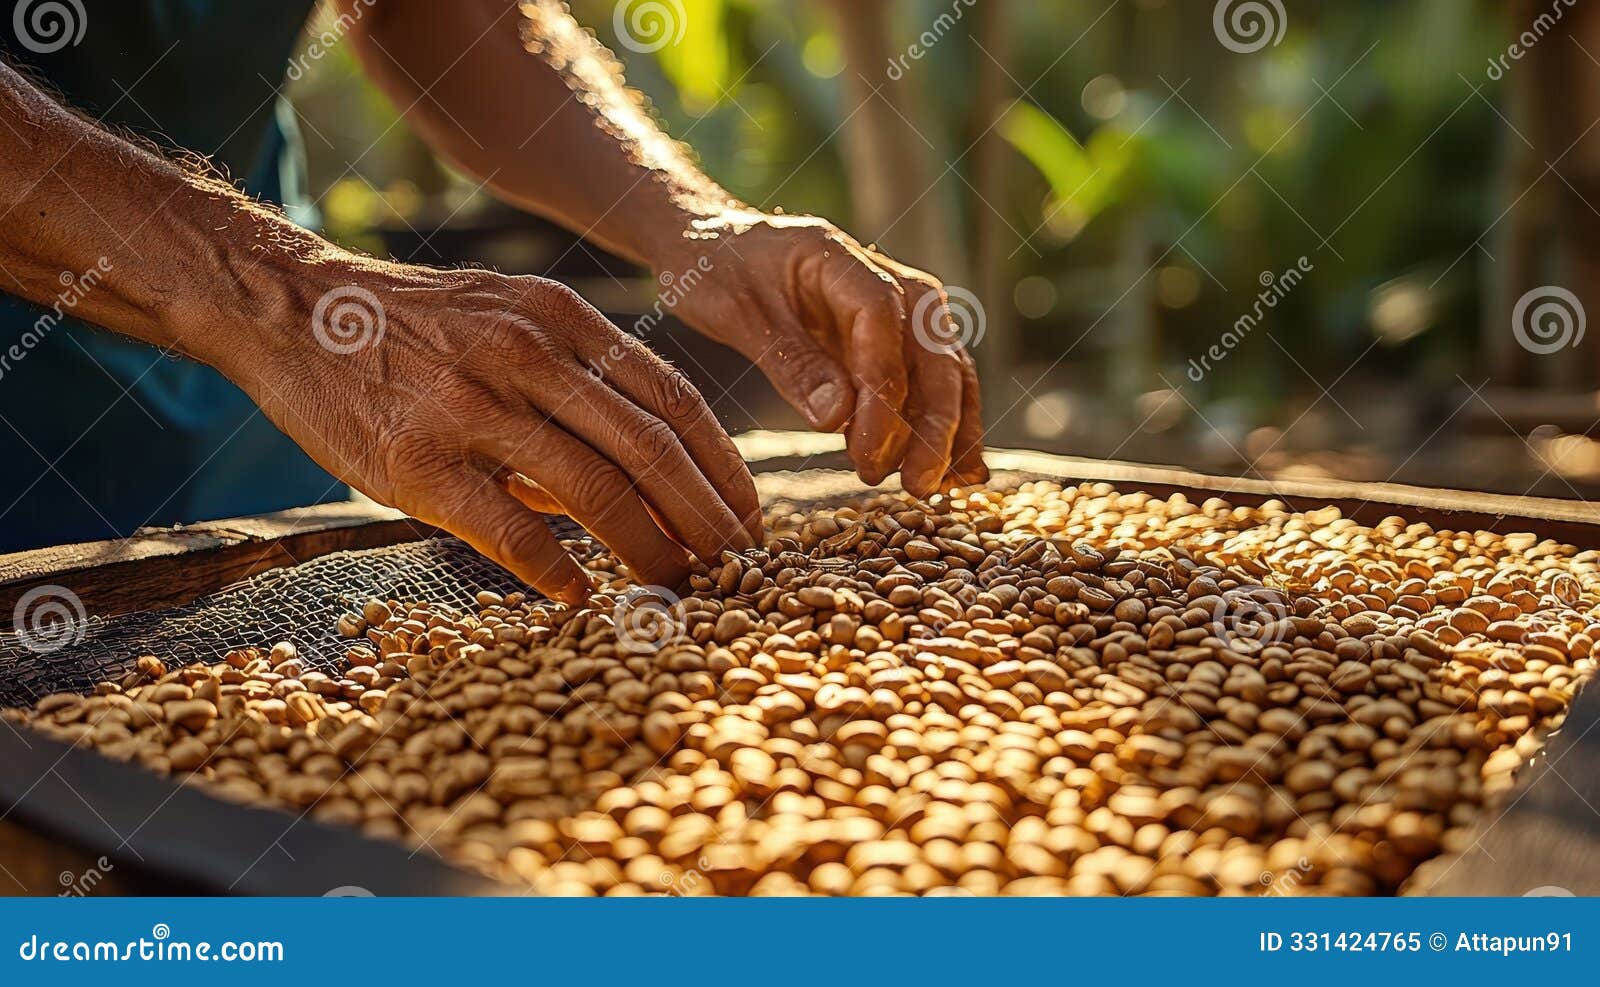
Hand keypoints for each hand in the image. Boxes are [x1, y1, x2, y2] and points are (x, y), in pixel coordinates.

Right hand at [228, 261, 760, 603]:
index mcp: (561, 320)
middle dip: (705, 517)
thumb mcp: (508, 321)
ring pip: (592, 490)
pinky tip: (579, 597)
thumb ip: (576, 387)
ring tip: (675, 588)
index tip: (750, 515)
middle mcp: (527, 354)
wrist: (294, 310)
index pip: (672, 397)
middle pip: (650, 447)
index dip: (722, 465)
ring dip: (648, 548)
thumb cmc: (414, 329)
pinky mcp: (417, 460)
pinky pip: (507, 529)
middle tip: (736, 568)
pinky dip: (555, 570)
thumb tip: (638, 480)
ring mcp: (472, 404)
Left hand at [654, 211, 987, 496]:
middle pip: (933, 354)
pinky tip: (954, 474)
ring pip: (948, 374)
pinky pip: (935, 385)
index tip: (871, 456)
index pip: (884, 327)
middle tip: (916, 486)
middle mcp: (892, 282)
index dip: (884, 397)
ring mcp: (904, 313)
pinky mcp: (900, 343)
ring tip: (937, 488)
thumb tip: (838, 418)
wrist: (718, 245)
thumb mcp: (738, 313)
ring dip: (949, 432)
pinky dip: (945, 427)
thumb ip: (791, 362)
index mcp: (844, 263)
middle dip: (933, 426)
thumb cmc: (720, 270)